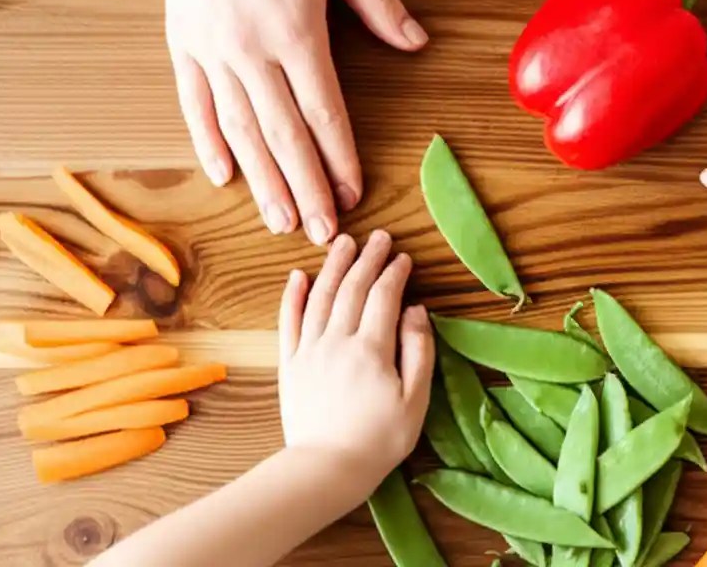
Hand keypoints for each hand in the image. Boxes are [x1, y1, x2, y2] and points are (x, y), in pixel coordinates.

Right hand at [135, 0, 427, 243]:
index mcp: (296, 30)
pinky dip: (209, 143)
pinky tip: (224, 177)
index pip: (324, 113)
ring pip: (240, 130)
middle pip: (283, 135)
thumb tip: (417, 43)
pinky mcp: (182, 44)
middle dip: (306, 189)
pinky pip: (195, 105)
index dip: (341, 159)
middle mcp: (251, 50)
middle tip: (321, 233)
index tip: (354, 195)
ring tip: (279, 221)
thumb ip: (379, 3)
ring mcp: (212, 50)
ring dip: (262, 181)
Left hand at [277, 231, 433, 484]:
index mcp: (372, 348)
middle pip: (352, 288)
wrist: (326, 468)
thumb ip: (418, 351)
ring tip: (343, 243)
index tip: (403, 257)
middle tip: (378, 237)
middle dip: (367, 259)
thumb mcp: (415, 400)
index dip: (394, 273)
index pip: (384, 297)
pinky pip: (289, 321)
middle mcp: (338, 341)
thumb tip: (416, 310)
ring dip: (333, 266)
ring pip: (321, 296)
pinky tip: (299, 275)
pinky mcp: (290, 364)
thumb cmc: (380, 439)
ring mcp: (310, 350)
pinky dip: (293, 295)